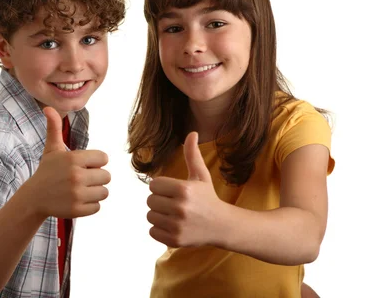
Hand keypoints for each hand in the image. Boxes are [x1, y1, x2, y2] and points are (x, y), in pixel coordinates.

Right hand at [28, 107, 110, 218]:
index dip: (95, 162)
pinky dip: (89, 206)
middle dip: (96, 178)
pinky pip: (97, 207)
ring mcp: (77, 194)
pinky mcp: (77, 210)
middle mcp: (76, 176)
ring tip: (80, 190)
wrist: (33, 198)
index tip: (83, 166)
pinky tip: (77, 201)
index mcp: (74, 158)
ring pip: (104, 192)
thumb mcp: (51, 149)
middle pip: (107, 176)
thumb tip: (48, 108)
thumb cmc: (47, 171)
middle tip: (82, 179)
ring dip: (95, 192)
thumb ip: (54, 128)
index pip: (104, 158)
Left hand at [146, 131, 222, 246]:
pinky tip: (174, 226)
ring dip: (159, 215)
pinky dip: (159, 229)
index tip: (174, 191)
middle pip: (150, 200)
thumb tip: (192, 132)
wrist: (223, 226)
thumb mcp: (201, 175)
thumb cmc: (208, 198)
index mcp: (184, 189)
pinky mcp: (175, 240)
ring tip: (174, 215)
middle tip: (174, 204)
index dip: (162, 187)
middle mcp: (181, 207)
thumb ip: (192, 154)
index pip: (153, 185)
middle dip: (160, 201)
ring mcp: (178, 226)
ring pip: (150, 216)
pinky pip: (152, 231)